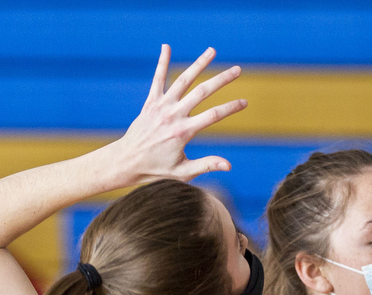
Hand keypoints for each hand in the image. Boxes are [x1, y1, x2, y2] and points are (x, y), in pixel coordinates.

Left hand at [112, 45, 247, 183]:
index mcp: (183, 132)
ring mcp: (161, 106)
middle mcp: (173, 115)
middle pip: (202, 92)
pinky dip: (161, 63)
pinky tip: (166, 46)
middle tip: (238, 70)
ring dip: (199, 64)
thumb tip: (229, 165)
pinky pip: (157, 79)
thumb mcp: (184, 172)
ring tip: (212, 51)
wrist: (127, 161)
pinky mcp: (151, 102)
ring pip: (183, 80)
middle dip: (222, 80)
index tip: (244, 102)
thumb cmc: (157, 170)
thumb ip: (207, 165)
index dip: (231, 108)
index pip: (213, 115)